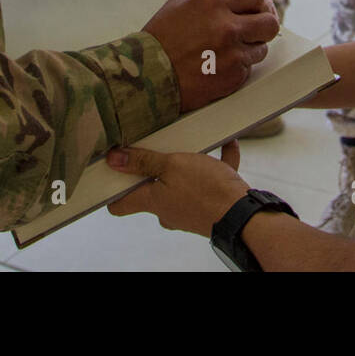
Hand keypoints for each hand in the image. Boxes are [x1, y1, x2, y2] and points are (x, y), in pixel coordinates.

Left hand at [107, 141, 248, 236]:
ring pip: (184, 182)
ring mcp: (190, 208)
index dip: (113, 192)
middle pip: (153, 189)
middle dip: (157, 168)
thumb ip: (144, 161)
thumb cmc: (206, 192)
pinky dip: (218, 163)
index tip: (111, 173)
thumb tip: (114, 160)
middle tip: (158, 147)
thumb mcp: (171, 166)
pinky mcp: (212, 205)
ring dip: (191, 162)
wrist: (243, 215)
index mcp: (153, 201)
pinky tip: (228, 144)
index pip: (120, 205)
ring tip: (197, 140)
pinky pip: (212, 180)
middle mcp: (168, 209)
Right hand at [143, 0, 277, 111]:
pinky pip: (248, 68)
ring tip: (230, 49)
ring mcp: (233, 53)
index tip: (257, 8)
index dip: (260, 2)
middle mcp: (228, 27)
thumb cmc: (161, 37)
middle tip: (255, 29)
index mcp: (214, 3)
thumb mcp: (179, 1)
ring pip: (261, 48)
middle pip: (269, 23)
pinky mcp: (234, 76)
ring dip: (250, 47)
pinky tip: (220, 64)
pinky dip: (238, 66)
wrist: (150, 74)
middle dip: (264, 25)